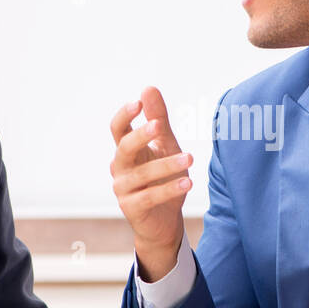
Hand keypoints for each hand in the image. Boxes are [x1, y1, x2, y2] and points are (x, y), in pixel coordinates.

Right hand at [109, 86, 191, 281]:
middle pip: (124, 148)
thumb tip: (148, 87)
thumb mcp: (165, 145)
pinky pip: (150, 197)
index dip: (125, 115)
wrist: (164, 220)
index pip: (118, 129)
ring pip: (142, 174)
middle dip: (140, 136)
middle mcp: (120, 168)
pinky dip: (170, 189)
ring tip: (190, 158)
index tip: (139, 102)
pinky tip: (188, 182)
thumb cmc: (163, 178)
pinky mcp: (131, 209)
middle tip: (158, 125)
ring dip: (167, 165)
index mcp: (126, 150)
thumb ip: (158, 118)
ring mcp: (122, 189)